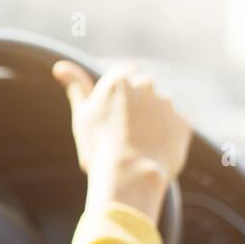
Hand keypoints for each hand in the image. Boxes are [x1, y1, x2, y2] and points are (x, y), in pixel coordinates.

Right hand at [51, 59, 191, 221]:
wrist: (129, 177)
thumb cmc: (99, 147)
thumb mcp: (82, 116)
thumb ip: (77, 87)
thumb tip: (60, 66)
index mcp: (119, 81)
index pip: (126, 72)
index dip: (122, 91)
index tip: (116, 109)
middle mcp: (146, 85)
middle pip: (144, 88)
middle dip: (139, 103)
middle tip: (126, 129)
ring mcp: (167, 103)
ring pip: (161, 106)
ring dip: (155, 118)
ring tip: (141, 144)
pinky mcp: (184, 122)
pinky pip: (176, 124)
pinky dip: (168, 134)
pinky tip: (155, 150)